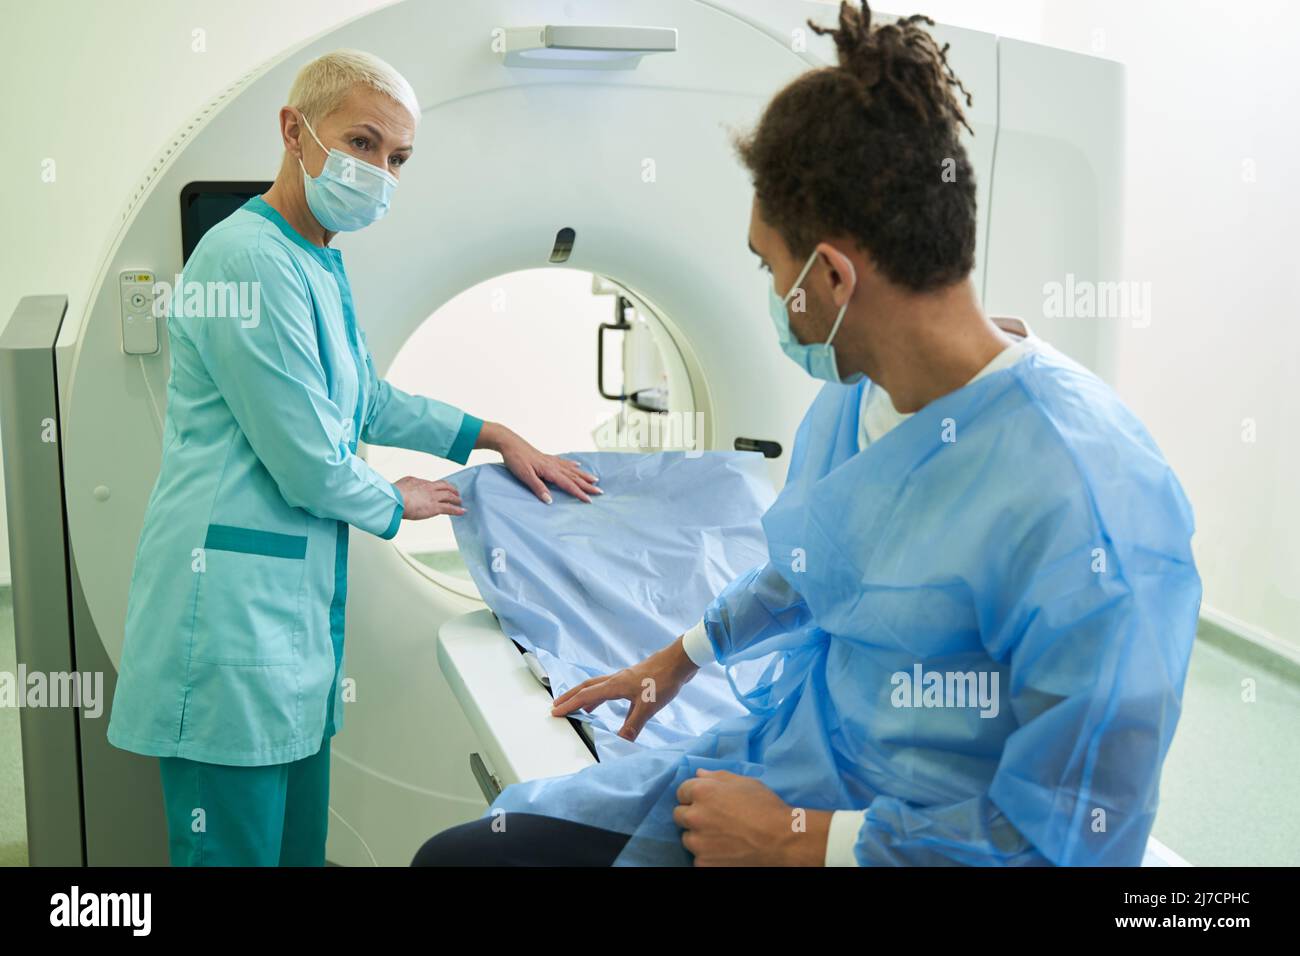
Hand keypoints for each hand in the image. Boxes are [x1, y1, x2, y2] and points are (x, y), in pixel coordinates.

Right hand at [394, 476, 464, 518]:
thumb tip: (407, 488)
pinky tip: (462, 511)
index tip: (441, 488)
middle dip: (451, 489)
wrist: (396, 499)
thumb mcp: (401, 484)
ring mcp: (433, 497)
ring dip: (456, 498)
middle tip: (455, 492)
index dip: (439, 486)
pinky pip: (449, 508)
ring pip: (449, 496)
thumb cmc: (394, 494)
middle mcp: (428, 487)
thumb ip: (407, 485)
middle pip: (444, 486)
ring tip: (459, 501)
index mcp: (419, 482)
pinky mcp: (435, 507)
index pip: (432, 483)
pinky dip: (457, 510)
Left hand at [477, 422, 600, 503]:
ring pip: (572, 470)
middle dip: (587, 485)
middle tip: (600, 491)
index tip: (589, 500)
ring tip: (595, 480)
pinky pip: (564, 462)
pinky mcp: (547, 458)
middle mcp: (554, 465)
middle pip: (574, 477)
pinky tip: (577, 465)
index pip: (568, 484)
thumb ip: (538, 488)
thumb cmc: (516, 459)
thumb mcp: (525, 476)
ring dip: (584, 476)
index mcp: (550, 471)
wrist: (509, 443)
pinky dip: (572, 465)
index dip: (579, 493)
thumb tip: (550, 501)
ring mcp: (551, 461)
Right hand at [550, 637, 698, 740]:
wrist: (679, 661)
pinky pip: (611, 689)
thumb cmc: (664, 679)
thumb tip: (620, 742)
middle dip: (571, 697)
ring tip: (580, 707)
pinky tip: (611, 706)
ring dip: (586, 696)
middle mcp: (616, 680)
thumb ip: (633, 725)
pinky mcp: (634, 679)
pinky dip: (604, 697)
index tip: (555, 711)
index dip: (570, 704)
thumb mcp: (648, 706)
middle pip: (587, 687)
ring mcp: (625, 679)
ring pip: (599, 687)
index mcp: (615, 685)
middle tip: (557, 705)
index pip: (586, 696)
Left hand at [673, 769, 831, 865]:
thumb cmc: (765, 807)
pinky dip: (708, 856)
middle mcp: (695, 816)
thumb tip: (698, 773)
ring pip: (688, 838)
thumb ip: (717, 776)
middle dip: (693, 815)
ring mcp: (697, 843)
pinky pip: (698, 858)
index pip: (682, 791)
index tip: (707, 801)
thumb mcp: (744, 783)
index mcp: (702, 792)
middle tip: (714, 820)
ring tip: (721, 837)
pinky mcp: (703, 864)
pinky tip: (725, 851)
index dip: (694, 795)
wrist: (781, 840)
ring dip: (699, 837)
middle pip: (679, 815)